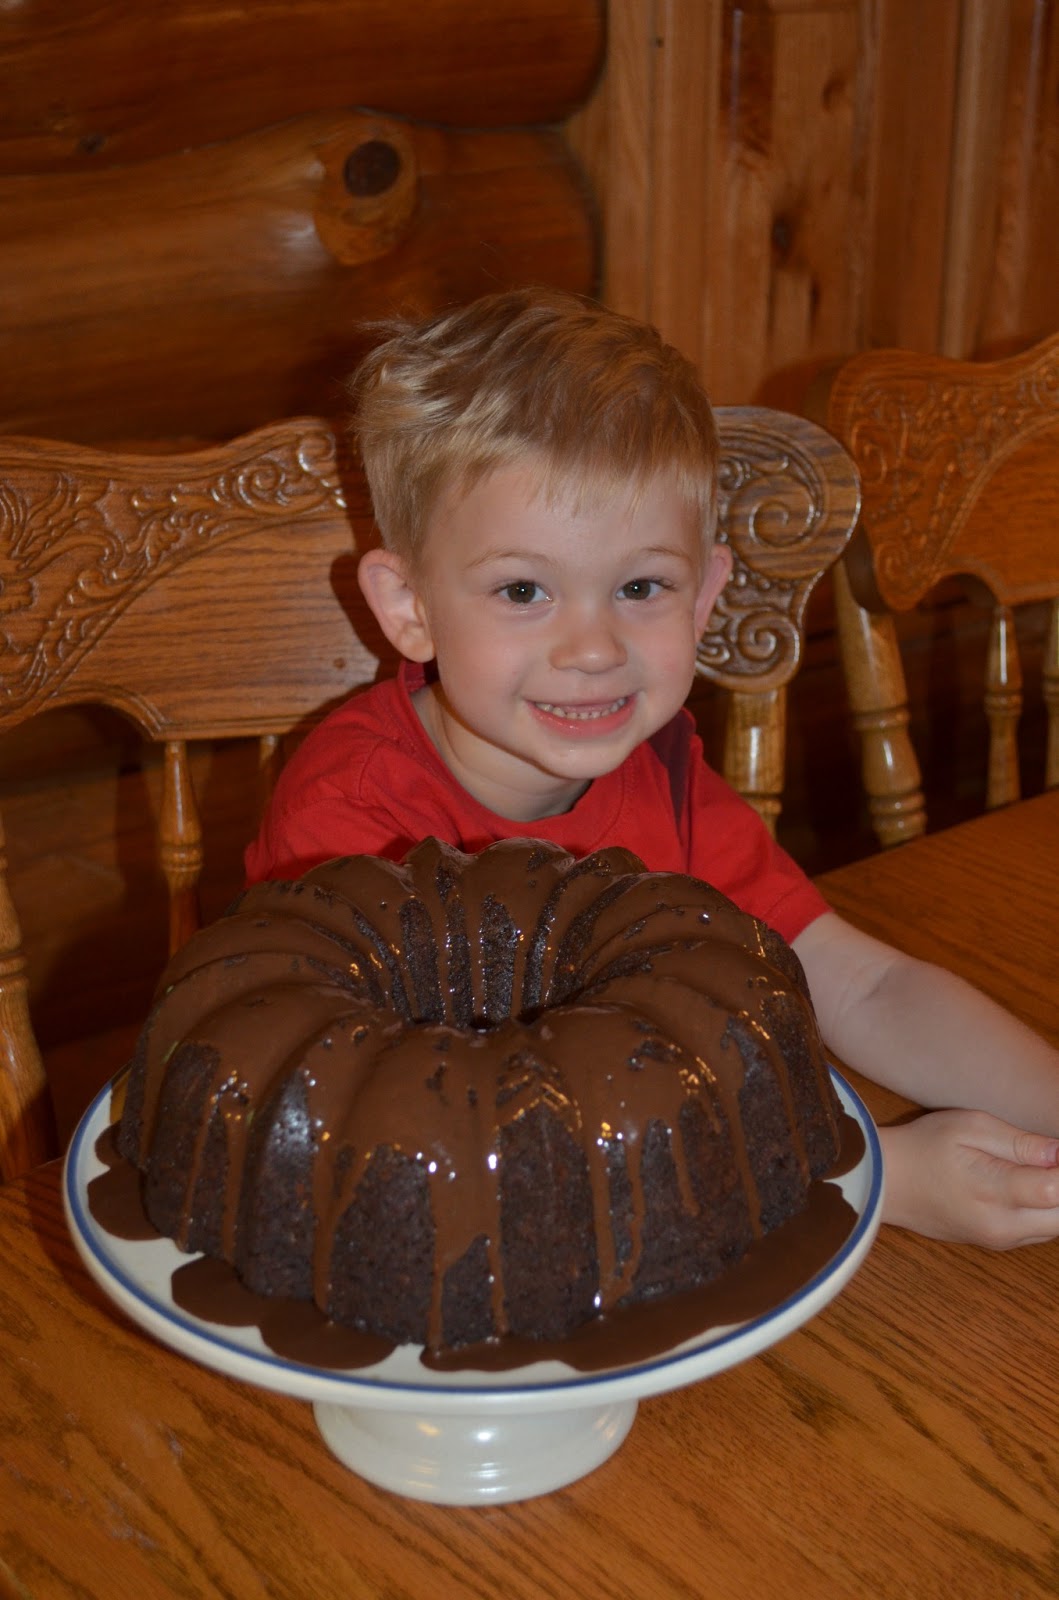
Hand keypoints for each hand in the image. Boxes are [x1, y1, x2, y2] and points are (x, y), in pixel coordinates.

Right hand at [879, 1110, 1058, 1248]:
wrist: (885, 1183)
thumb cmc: (923, 1147)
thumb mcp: (968, 1127)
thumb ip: (1018, 1142)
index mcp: (994, 1192)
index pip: (1058, 1189)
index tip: (1056, 1150)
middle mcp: (1003, 1226)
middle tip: (1052, 1160)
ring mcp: (1000, 1240)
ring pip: (1056, 1228)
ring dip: (1057, 1202)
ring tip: (1039, 1170)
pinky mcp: (996, 1243)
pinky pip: (1039, 1231)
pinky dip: (1045, 1211)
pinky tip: (1030, 1185)